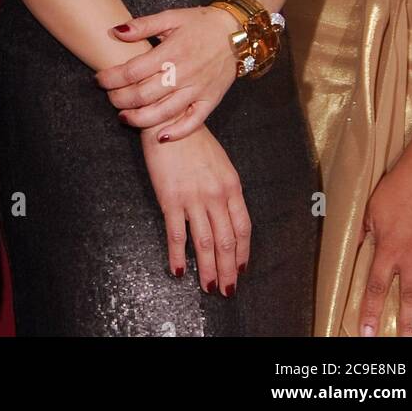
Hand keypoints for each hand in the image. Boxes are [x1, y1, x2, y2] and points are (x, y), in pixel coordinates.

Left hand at [95, 5, 237, 138]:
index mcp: (171, 51)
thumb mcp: (171, 16)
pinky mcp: (211, 100)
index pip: (133, 71)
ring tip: (124, 117)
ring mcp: (198, 89)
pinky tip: (161, 137)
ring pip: (164, 112)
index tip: (99, 80)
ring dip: (140, 118)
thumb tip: (115, 32)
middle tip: (109, 98)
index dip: (111, 78)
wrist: (236, 32)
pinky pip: (193, 122)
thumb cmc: (200, 23)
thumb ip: (143, 25)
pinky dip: (177, 132)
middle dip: (120, 99)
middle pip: (144, 94)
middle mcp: (183, 73)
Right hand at [141, 123, 250, 294]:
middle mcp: (216, 195)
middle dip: (228, 269)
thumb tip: (228, 218)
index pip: (242, 228)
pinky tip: (179, 270)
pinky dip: (178, 256)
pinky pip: (176, 234)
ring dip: (208, 269)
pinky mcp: (170, 199)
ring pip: (205, 243)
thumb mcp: (220, 163)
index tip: (241, 270)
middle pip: (226, 241)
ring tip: (209, 287)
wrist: (168, 120)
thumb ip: (226, 190)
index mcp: (231, 185)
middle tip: (227, 290)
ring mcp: (193, 198)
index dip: (243, 253)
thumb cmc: (194, 140)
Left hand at [358, 156, 411, 336]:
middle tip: (406, 342)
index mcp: (388, 249)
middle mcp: (411, 257)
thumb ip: (363, 234)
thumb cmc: (394, 190)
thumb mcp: (370, 211)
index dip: (371, 312)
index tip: (367, 332)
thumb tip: (351, 248)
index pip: (377, 288)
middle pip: (409, 298)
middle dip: (408, 324)